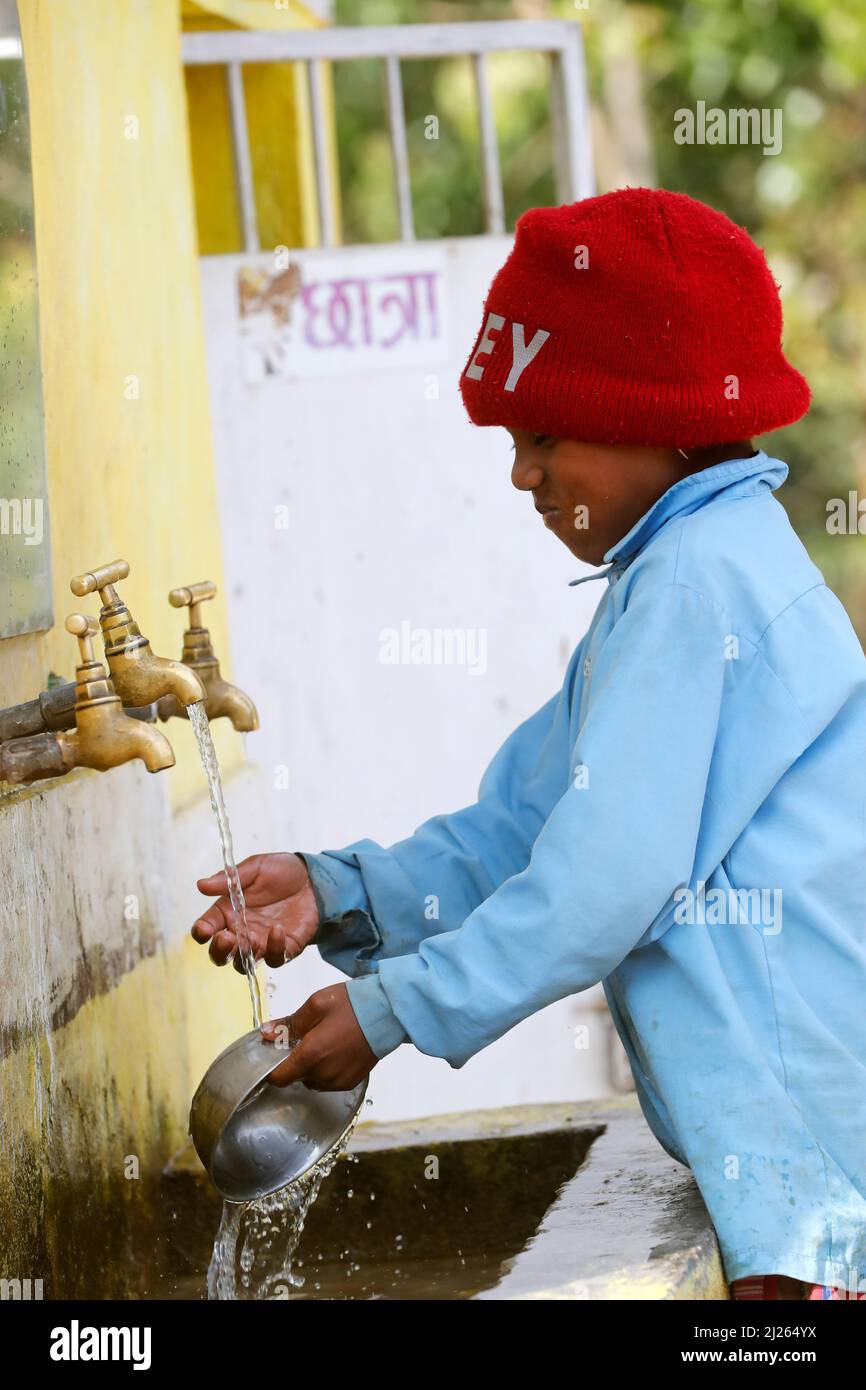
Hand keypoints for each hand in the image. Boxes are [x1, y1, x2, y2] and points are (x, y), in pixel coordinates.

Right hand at [191, 852, 318, 973]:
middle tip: (226, 938)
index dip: (202, 931)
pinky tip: (277, 929)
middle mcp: (241, 931)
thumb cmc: (282, 872)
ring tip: (250, 937)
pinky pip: (273, 959)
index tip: (204, 929)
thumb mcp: (256, 868)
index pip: (207, 927)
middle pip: (220, 954)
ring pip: (243, 964)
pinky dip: (273, 949)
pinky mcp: (283, 949)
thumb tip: (201, 884)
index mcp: (228, 911)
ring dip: (243, 955)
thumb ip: (229, 878)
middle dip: (219, 950)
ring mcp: (261, 943)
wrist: (314, 878)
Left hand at [260, 985, 376, 1090]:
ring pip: (312, 1080)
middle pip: (296, 1077)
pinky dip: (327, 1070)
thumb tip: (266, 1033)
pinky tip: (337, 1050)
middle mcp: (323, 1074)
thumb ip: (289, 1023)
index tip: (274, 1055)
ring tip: (324, 1043)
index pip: (279, 1078)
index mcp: (311, 1055)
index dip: (271, 1069)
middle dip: (295, 1061)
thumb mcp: (316, 1005)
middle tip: (305, 1038)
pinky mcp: (351, 1082)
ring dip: (312, 1067)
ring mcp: (338, 1081)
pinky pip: (329, 1082)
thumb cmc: (352, 1005)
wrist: (388, 1013)